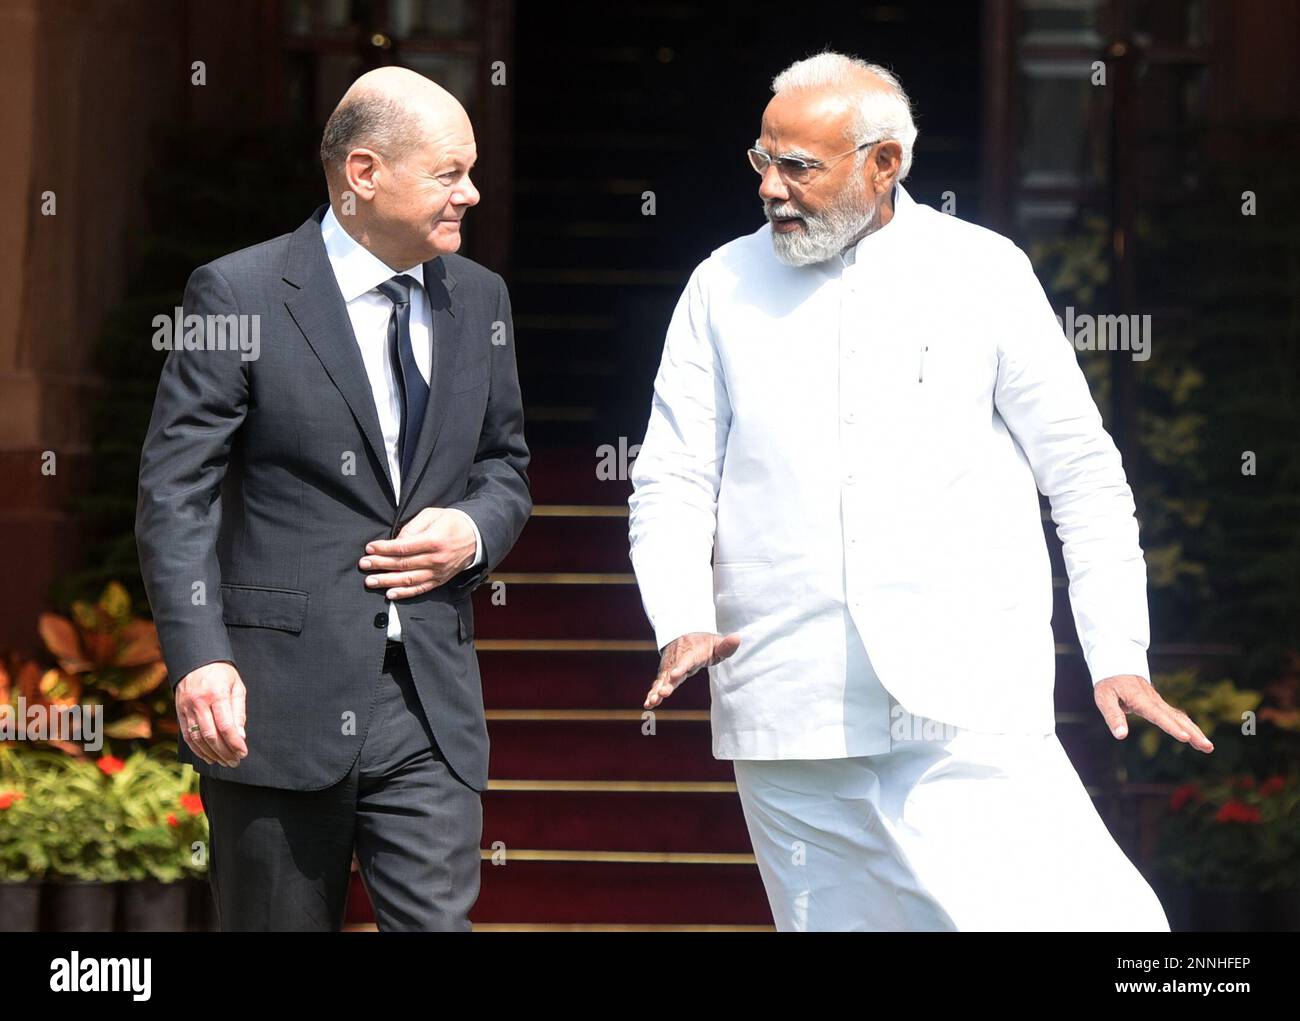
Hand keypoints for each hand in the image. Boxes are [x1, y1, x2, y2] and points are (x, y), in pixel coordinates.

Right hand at [176, 662, 247, 767]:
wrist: (195, 661)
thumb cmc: (221, 674)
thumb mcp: (236, 687)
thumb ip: (238, 711)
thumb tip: (241, 736)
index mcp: (216, 694)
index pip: (225, 726)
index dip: (234, 742)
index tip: (243, 752)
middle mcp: (198, 703)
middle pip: (211, 735)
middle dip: (224, 752)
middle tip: (235, 761)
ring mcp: (186, 709)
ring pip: (198, 739)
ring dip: (212, 754)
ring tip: (225, 762)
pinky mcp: (179, 713)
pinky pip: (187, 736)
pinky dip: (198, 750)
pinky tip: (208, 757)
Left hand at [358, 508, 477, 598]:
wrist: (476, 536)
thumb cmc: (452, 522)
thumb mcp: (433, 515)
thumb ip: (413, 527)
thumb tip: (396, 540)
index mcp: (433, 541)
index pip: (403, 548)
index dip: (384, 549)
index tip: (370, 548)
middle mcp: (436, 559)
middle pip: (403, 564)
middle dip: (380, 565)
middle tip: (364, 564)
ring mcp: (438, 572)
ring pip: (408, 579)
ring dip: (387, 581)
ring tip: (370, 581)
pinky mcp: (440, 580)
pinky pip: (420, 589)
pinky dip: (404, 593)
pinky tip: (390, 594)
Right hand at [643, 631, 740, 708]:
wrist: (683, 633)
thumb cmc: (704, 642)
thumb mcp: (716, 643)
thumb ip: (726, 645)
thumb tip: (737, 638)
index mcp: (691, 653)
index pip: (686, 661)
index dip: (680, 668)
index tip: (675, 675)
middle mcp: (677, 660)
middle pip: (671, 673)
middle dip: (666, 684)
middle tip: (662, 693)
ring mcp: (669, 667)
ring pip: (662, 679)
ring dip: (657, 690)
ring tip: (652, 702)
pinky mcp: (665, 673)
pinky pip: (658, 683)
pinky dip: (653, 692)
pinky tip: (648, 704)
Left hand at [1094, 674, 1214, 752]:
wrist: (1116, 665)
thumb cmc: (1109, 683)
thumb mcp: (1104, 698)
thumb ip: (1113, 716)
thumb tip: (1121, 735)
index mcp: (1141, 700)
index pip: (1158, 716)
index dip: (1171, 727)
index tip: (1185, 738)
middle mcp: (1154, 701)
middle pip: (1177, 719)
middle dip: (1193, 733)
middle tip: (1208, 747)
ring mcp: (1159, 702)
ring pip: (1181, 718)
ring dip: (1195, 732)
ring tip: (1208, 748)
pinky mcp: (1159, 705)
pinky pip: (1177, 717)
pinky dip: (1189, 727)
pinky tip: (1197, 737)